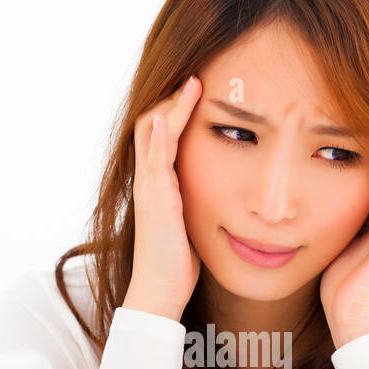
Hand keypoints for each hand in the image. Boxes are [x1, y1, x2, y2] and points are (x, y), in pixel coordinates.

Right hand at [123, 75, 203, 322]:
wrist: (159, 290)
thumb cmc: (176, 265)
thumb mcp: (188, 226)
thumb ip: (195, 207)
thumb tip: (219, 200)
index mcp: (157, 186)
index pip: (159, 138)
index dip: (174, 114)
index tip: (196, 94)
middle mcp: (148, 181)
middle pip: (150, 125)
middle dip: (170, 101)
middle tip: (195, 77)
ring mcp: (149, 186)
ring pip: (153, 130)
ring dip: (173, 104)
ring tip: (193, 81)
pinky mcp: (157, 194)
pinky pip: (157, 152)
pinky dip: (167, 127)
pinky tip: (181, 107)